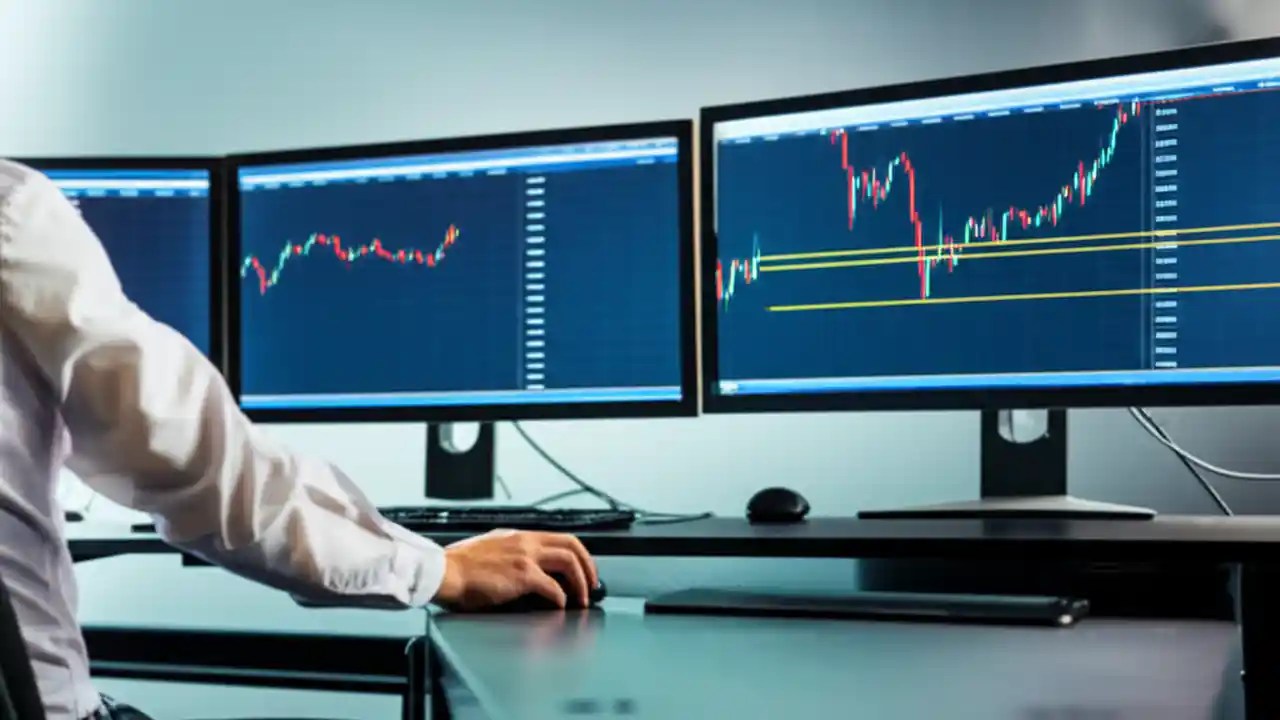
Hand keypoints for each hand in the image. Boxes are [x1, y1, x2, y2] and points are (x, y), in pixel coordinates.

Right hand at [434, 529, 597, 610]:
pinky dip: (562, 598)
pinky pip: (553, 587)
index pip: (558, 538)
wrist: (444, 572)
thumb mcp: (489, 552)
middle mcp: (525, 541)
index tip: (582, 569)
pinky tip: (560, 607)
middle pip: (572, 545)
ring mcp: (525, 556)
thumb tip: (525, 574)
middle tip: (592, 584)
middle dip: (588, 565)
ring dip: (581, 582)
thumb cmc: (458, 568)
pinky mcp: (522, 575)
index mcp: (517, 536)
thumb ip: (509, 557)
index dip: (577, 554)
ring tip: (582, 599)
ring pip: (569, 561)